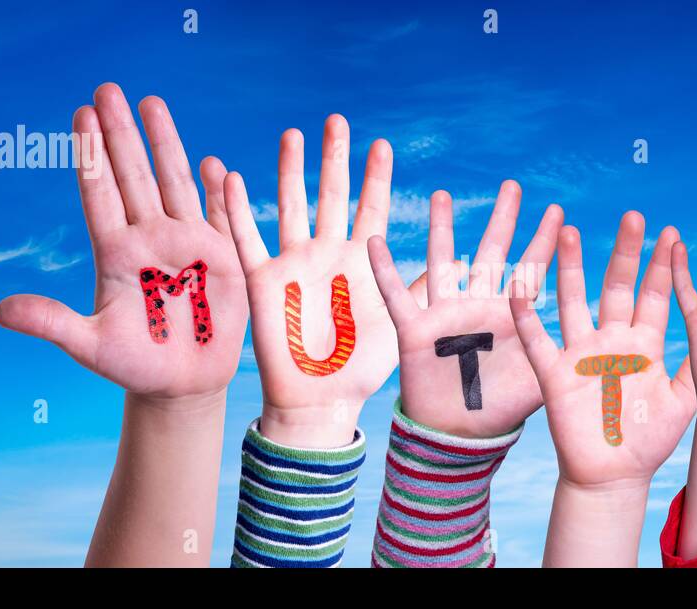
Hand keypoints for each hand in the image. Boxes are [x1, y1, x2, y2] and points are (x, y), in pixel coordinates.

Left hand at [0, 83, 246, 399]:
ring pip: (174, 184)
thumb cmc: (133, 366)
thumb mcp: (89, 347)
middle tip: (108, 89)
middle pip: (134, 176)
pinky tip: (214, 165)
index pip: (101, 193)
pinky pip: (220, 218)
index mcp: (117, 253)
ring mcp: (188, 246)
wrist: (181, 385)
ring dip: (165, 144)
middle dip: (122, 132)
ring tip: (151, 103)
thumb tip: (0, 311)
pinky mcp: (223, 261)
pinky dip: (219, 193)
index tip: (81, 115)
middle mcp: (150, 239)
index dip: (92, 155)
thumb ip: (51, 323)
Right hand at [224, 115, 400, 444]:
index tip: (382, 144)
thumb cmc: (363, 367)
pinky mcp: (263, 281)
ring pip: (291, 205)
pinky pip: (247, 239)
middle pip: (331, 195)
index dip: (376, 177)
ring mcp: (294, 264)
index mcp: (362, 261)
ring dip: (289, 170)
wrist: (320, 400)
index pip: (371, 208)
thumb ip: (424, 287)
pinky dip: (236, 210)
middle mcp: (327, 254)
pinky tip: (230, 178)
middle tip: (338, 120)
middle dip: (334, 158)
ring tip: (292, 134)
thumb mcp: (402, 322)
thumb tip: (466, 260)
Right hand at [367, 181, 562, 436]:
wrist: (458, 437)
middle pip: (492, 252)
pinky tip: (374, 241)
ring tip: (441, 195)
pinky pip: (396, 295)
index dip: (545, 242)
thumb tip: (603, 346)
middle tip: (514, 185)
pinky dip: (384, 270)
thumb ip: (561, 356)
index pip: (531, 269)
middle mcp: (479, 306)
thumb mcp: (539, 381)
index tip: (560, 211)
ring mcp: (446, 314)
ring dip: (441, 228)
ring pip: (443, 260)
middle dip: (503, 219)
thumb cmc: (501, 411)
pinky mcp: (415, 330)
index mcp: (511, 315)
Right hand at [510, 213, 696, 486]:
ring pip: (574, 300)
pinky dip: (528, 316)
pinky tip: (520, 288)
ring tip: (568, 231)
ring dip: (570, 267)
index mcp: (645, 345)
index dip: (663, 266)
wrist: (613, 476)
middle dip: (625, 252)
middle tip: (633, 215)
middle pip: (617, 286)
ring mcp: (582, 354)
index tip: (673, 232)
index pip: (656, 296)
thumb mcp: (684, 400)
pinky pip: (538, 340)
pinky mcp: (556, 374)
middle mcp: (612, 341)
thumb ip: (696, 366)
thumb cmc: (649, 441)